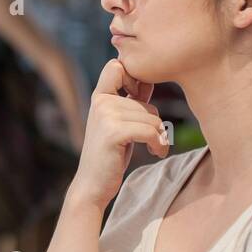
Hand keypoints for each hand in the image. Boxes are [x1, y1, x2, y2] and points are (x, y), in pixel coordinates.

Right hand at [70, 59, 168, 211]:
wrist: (92, 185)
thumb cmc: (110, 154)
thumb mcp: (119, 123)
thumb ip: (130, 101)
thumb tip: (149, 80)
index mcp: (99, 97)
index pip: (117, 66)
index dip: (134, 77)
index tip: (138, 101)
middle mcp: (100, 102)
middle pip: (144, 101)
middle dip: (153, 121)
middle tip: (151, 139)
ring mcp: (105, 115)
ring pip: (151, 117)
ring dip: (159, 136)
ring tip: (153, 147)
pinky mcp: (113, 132)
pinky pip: (150, 130)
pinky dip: (158, 144)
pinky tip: (155, 152)